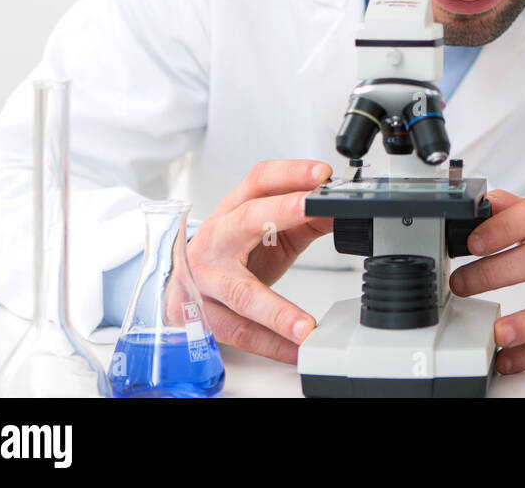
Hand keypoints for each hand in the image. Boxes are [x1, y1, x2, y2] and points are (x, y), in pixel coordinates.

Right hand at [187, 159, 333, 363]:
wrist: (180, 282)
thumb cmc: (229, 250)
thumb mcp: (265, 228)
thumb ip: (305, 219)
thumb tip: (343, 208)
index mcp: (233, 210)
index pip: (260, 180)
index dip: (291, 173)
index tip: (323, 175)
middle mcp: (217, 239)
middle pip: (245, 221)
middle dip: (279, 213)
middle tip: (312, 209)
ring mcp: (206, 279)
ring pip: (241, 293)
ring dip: (277, 312)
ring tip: (307, 328)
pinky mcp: (203, 316)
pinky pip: (240, 332)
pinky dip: (271, 345)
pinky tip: (296, 350)